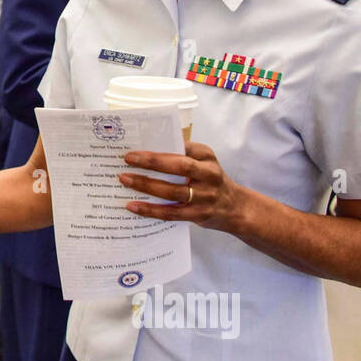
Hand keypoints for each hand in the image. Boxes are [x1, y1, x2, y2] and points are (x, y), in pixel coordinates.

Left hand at [118, 141, 244, 232]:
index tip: (138, 145)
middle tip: (128, 159)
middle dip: (152, 162)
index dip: (162, 146)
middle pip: (179, 166)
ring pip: (172, 191)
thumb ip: (182, 155)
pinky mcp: (198, 215)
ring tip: (125, 180)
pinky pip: (171, 213)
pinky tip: (133, 206)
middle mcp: (209, 175)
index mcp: (207, 157)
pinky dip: (150, 210)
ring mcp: (205, 196)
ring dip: (146, 185)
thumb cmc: (210, 181)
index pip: (185, 147)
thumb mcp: (204, 163)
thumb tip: (146, 151)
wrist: (234, 208)